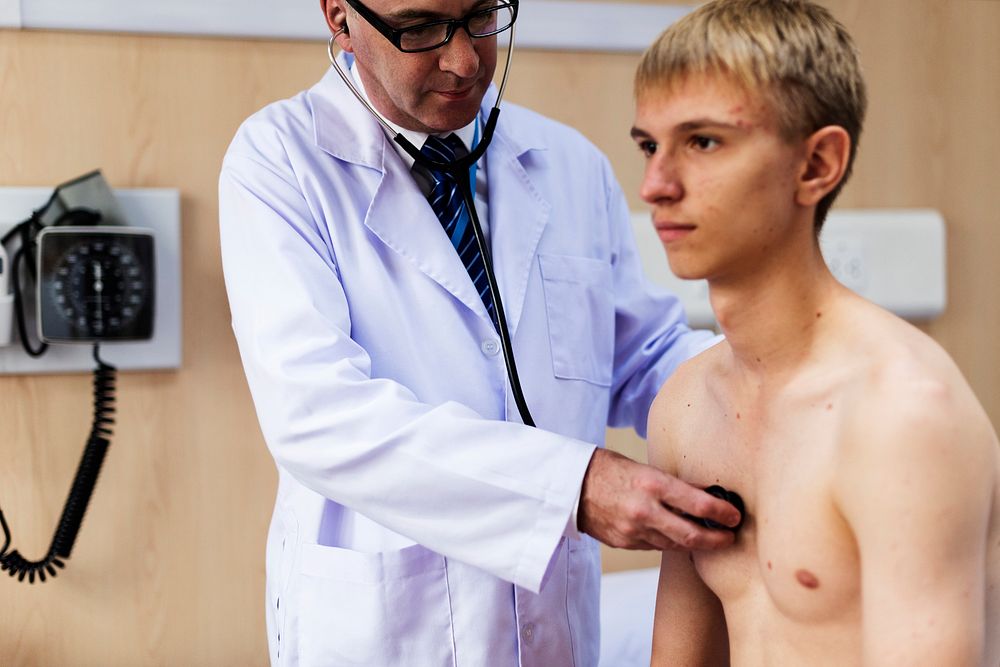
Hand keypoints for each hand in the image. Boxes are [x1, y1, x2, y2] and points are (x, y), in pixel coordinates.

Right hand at [578, 448, 740, 550]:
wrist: (570, 486)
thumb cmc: (608, 469)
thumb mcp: (644, 469)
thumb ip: (672, 485)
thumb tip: (705, 495)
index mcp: (651, 485)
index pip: (697, 504)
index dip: (722, 513)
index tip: (735, 516)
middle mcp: (644, 510)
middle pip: (691, 534)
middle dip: (716, 539)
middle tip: (730, 537)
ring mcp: (633, 530)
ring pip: (674, 545)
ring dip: (693, 543)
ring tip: (708, 538)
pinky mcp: (624, 543)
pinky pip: (655, 547)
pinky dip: (669, 542)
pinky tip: (676, 537)